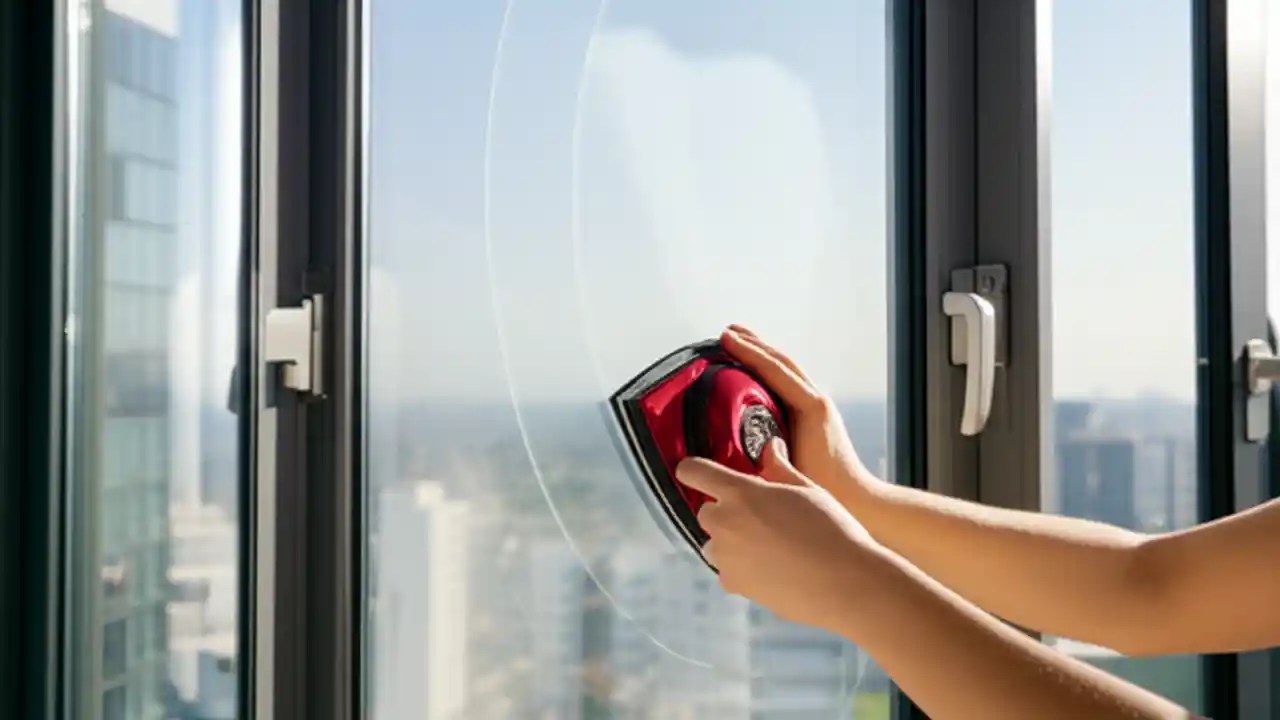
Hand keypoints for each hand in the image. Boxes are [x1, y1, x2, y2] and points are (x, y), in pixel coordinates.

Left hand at [676, 438, 877, 632]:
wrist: (844, 584)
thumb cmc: (832, 531)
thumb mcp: (808, 490)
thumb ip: (780, 469)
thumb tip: (770, 448)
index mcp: (741, 493)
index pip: (695, 472)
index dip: (693, 470)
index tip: (696, 472)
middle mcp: (725, 523)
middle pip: (706, 512)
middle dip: (726, 512)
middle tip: (759, 517)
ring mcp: (726, 557)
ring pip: (715, 544)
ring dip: (731, 542)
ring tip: (769, 546)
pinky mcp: (734, 584)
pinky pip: (727, 571)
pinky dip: (741, 569)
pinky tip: (773, 569)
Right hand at [720, 325, 878, 505]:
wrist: (859, 501)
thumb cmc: (827, 490)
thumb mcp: (792, 473)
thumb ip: (767, 455)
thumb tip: (735, 440)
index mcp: (812, 407)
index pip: (775, 371)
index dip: (748, 352)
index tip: (725, 339)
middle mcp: (817, 400)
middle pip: (782, 362)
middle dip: (754, 344)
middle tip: (728, 332)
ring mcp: (818, 406)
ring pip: (786, 370)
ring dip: (762, 355)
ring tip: (739, 343)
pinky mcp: (815, 415)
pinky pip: (788, 384)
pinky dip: (770, 372)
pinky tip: (755, 377)